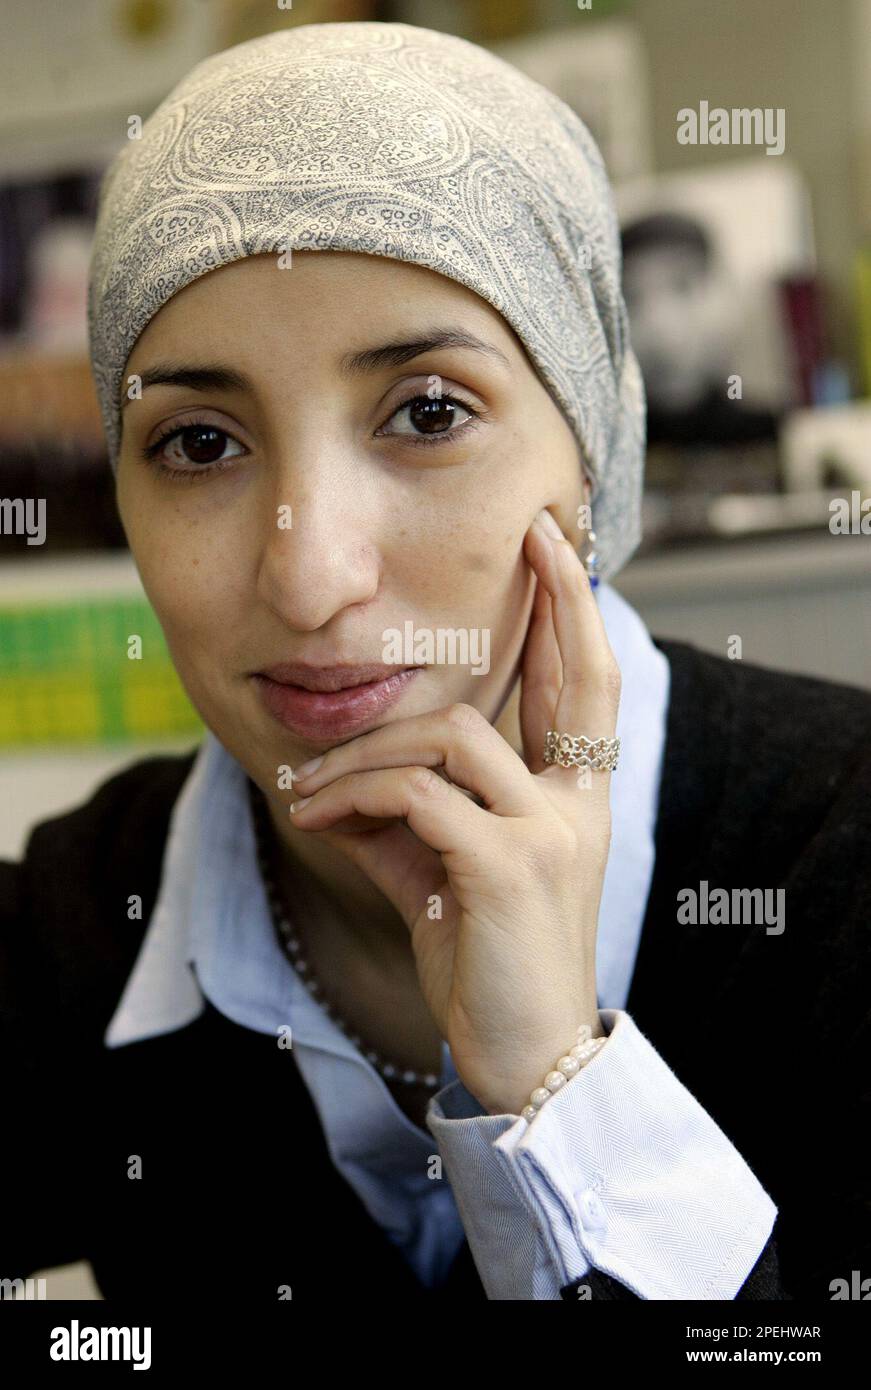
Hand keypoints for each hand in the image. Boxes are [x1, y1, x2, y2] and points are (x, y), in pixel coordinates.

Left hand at [288, 508, 620, 1114]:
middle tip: (533, 536)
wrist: (522, 1057)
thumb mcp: (443, 875)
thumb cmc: (486, 963)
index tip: (559, 549)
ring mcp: (550, 830)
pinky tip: (314, 817)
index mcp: (575, 804)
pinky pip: (416, 793)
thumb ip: (410, 815)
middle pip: (577, 676)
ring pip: (449, 736)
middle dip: (559, 597)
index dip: (578, 616)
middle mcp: (579, 806)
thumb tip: (349, 777)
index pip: (587, 690)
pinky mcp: (508, 863)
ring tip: (304, 790)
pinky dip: (354, 795)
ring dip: (363, 754)